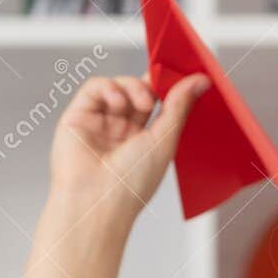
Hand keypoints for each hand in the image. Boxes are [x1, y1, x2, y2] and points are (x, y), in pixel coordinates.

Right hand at [50, 71, 207, 213]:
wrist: (97, 201)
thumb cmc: (130, 185)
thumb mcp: (165, 141)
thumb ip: (179, 106)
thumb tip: (199, 80)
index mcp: (144, 140)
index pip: (157, 104)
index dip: (167, 87)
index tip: (182, 75)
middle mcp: (121, 131)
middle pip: (138, 91)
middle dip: (152, 84)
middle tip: (164, 83)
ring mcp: (99, 123)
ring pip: (118, 85)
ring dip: (134, 87)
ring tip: (143, 103)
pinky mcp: (77, 116)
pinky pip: (95, 87)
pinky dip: (110, 87)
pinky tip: (118, 103)